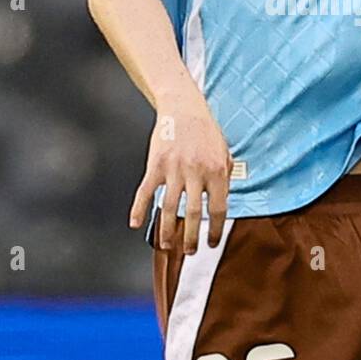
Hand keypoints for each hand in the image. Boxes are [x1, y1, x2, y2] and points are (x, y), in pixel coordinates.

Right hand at [129, 90, 232, 253]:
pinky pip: (146, 191)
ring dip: (168, 231)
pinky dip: (139, 208)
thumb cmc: (207, 132)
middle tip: (190, 252)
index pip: (218, 209)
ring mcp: (174, 169)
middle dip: (191, 238)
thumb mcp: (224, 152)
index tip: (212, 243)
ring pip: (169, 208)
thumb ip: (225, 178)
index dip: (216, 230)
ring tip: (168, 246)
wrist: (184, 108)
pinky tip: (135, 224)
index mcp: (217, 171)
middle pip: (193, 215)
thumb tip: (222, 203)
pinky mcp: (156, 165)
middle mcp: (196, 172)